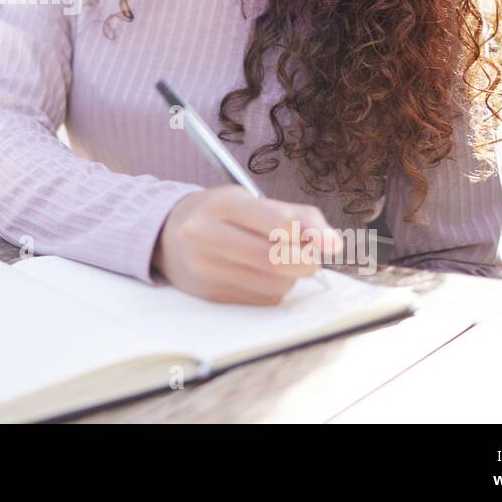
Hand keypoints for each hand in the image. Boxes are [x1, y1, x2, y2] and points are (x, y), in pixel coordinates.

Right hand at [151, 185, 342, 303]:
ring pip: (274, 285)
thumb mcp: (251, 201)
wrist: (167, 236)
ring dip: (291, 278)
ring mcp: (205, 268)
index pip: (278, 224)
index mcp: (221, 204)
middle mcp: (207, 236)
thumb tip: (334, 245)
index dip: (308, 235)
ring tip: (281, 263)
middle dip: (306, 261)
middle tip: (309, 256)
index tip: (321, 241)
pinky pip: (263, 300)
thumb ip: (298, 217)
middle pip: (277, 260)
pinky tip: (261, 276)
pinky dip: (274, 290)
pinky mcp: (210, 294)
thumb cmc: (219, 214)